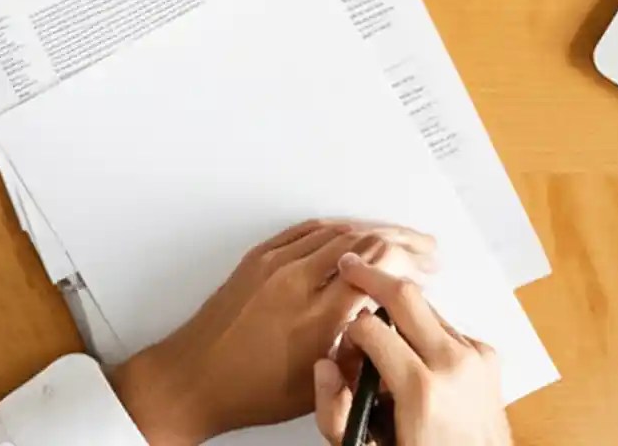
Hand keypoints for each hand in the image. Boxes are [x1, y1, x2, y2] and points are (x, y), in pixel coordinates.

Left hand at [111, 219, 435, 445]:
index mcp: (315, 316)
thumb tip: (387, 319)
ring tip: (399, 237)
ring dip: (375, 229)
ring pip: (338, 229)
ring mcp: (274, 264)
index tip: (424, 271)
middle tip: (426, 248)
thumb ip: (356, 348)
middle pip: (364, 240)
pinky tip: (354, 231)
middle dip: (403, 240)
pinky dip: (338, 228)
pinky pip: (308, 230)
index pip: (376, 266)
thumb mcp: (318, 382)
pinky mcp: (258, 258)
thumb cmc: (248, 391)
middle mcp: (295, 282)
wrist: (191, 381)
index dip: (409, 262)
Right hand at [314, 253, 511, 445]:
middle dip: (373, 276)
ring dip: (402, 312)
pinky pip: (448, 329)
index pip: (372, 329)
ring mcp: (476, 357)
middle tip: (351, 267)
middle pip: (408, 295)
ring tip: (383, 332)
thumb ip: (336, 410)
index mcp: (422, 389)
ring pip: (429, 309)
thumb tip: (325, 365)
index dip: (349, 330)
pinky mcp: (488, 357)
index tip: (344, 341)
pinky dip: (427, 334)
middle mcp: (454, 364)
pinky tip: (416, 356)